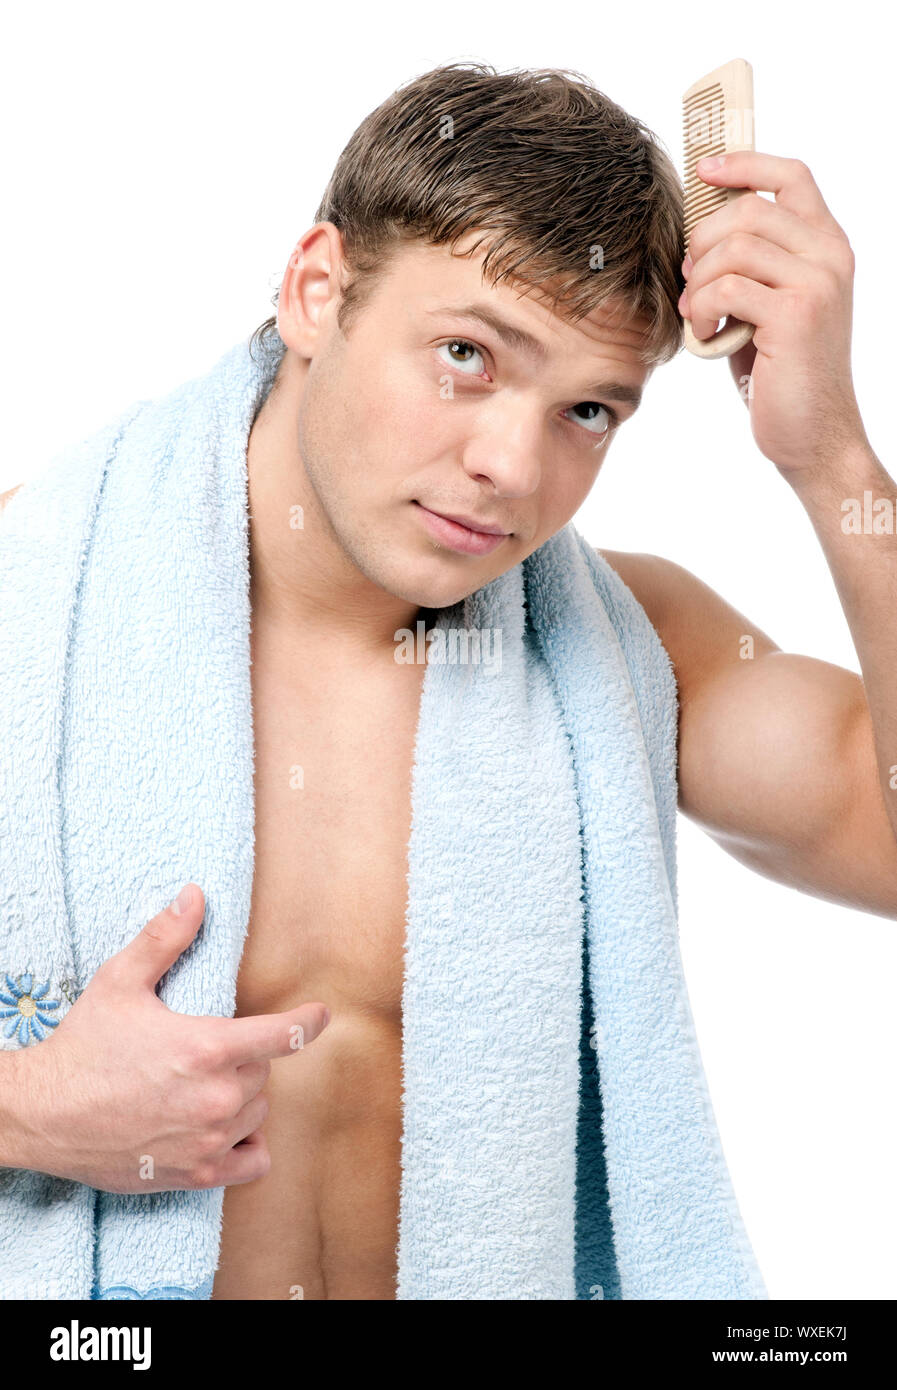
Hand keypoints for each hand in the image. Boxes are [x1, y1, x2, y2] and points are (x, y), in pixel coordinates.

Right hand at [9, 885, 329, 1192]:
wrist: (43, 1115)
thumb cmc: (83, 1046)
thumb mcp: (121, 982)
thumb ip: (165, 938)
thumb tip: (195, 896)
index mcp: (206, 1048)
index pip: (283, 1036)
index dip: (308, 1022)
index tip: (321, 1014)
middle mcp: (216, 1097)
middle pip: (263, 1071)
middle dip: (244, 1057)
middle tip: (203, 1051)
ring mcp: (208, 1139)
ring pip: (259, 1113)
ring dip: (243, 1098)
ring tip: (202, 1086)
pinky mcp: (196, 1174)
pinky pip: (253, 1161)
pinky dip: (247, 1146)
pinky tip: (224, 1129)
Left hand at [678, 151, 867, 478]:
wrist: (814, 434)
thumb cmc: (783, 373)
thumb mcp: (769, 306)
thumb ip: (752, 265)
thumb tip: (701, 231)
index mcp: (827, 246)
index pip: (792, 176)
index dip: (744, 163)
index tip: (704, 171)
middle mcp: (830, 256)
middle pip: (747, 210)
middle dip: (701, 244)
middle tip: (690, 280)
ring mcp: (817, 283)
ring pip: (732, 248)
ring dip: (698, 284)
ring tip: (698, 316)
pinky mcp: (795, 315)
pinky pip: (725, 289)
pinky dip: (701, 311)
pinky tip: (705, 335)